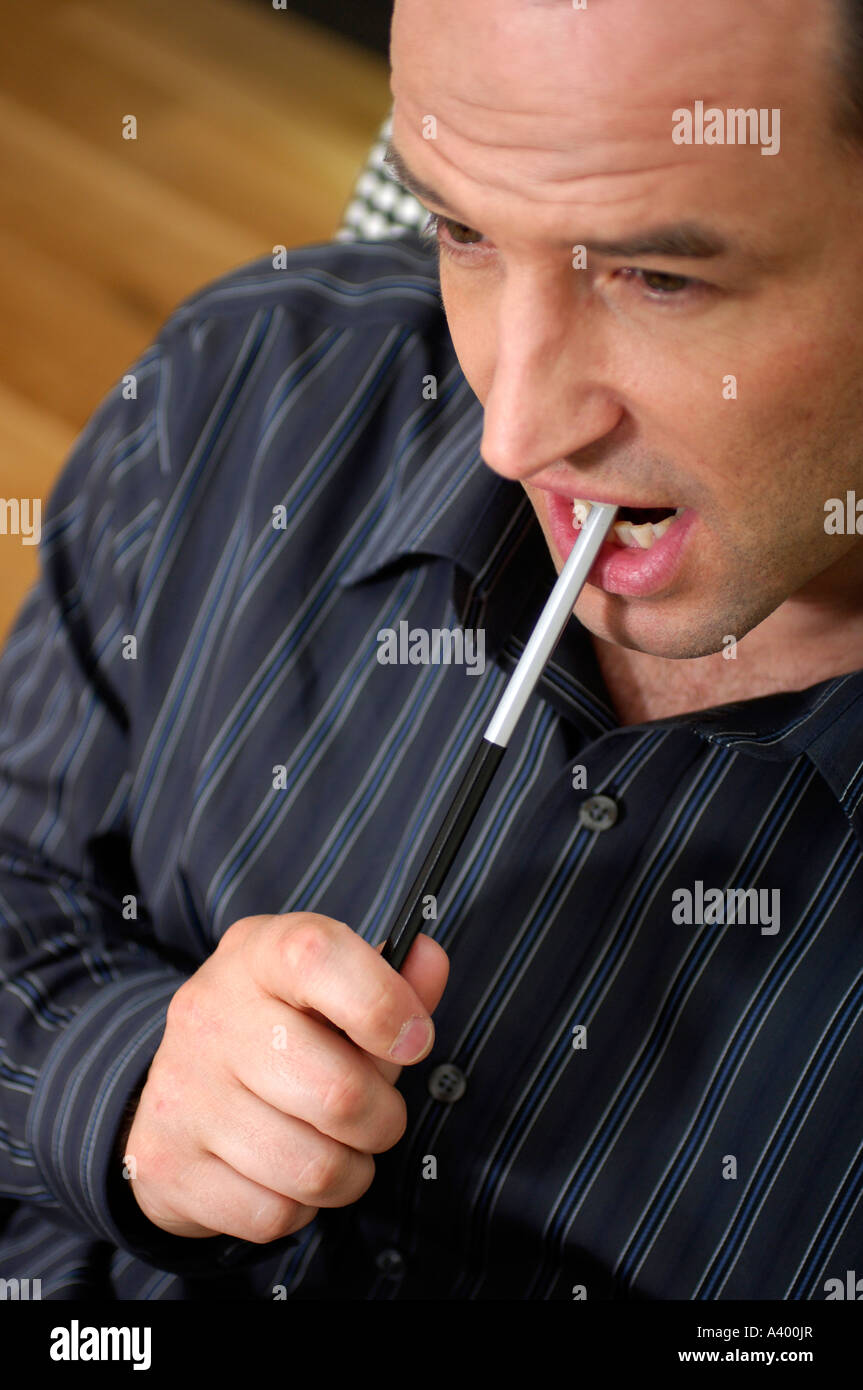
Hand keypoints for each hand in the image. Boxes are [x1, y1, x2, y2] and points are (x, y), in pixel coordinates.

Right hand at [123, 912, 448, 1241]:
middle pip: (338, 1092)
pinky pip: (273, 1214)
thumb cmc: (275, 1033)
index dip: (384, 1004)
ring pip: (314, 1168)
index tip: (414, 1039)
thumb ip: (391, 979)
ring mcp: (184, 1091)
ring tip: (335, 1147)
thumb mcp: (327, 989)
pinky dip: (299, 1208)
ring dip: (348, 1172)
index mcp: (257, 954)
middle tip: (375, 1113)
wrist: (172, 1094)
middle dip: (383, 1118)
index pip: (319, 958)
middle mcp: (211, 1014)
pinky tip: (283, 1174)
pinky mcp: (168, 1165)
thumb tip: (430, 962)